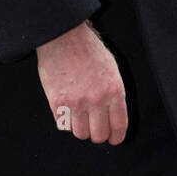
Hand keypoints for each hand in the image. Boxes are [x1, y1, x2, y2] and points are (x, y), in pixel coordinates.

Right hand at [36, 21, 127, 145]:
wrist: (63, 36)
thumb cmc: (88, 49)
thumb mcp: (111, 68)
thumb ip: (113, 92)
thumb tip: (113, 113)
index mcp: (115, 90)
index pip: (119, 125)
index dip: (117, 136)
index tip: (114, 139)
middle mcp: (97, 100)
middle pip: (99, 135)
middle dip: (98, 135)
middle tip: (95, 130)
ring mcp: (76, 102)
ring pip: (81, 134)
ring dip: (81, 130)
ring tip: (80, 119)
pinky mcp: (57, 102)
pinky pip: (64, 125)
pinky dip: (66, 123)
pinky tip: (68, 113)